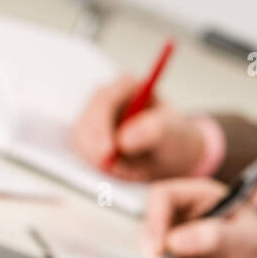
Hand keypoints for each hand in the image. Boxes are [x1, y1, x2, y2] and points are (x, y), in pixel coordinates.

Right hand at [73, 75, 205, 180]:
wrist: (172, 155)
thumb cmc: (175, 138)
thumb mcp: (174, 133)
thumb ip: (154, 131)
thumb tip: (125, 140)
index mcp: (127, 86)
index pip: (104, 100)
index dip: (101, 125)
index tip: (107, 151)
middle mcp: (106, 99)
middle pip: (86, 120)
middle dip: (94, 147)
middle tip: (108, 168)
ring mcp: (94, 120)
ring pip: (81, 140)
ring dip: (96, 158)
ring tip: (123, 171)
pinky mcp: (89, 140)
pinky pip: (83, 154)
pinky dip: (96, 165)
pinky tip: (115, 171)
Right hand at [142, 177, 256, 257]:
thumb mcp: (250, 242)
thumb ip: (215, 237)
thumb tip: (175, 241)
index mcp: (204, 197)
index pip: (162, 197)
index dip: (154, 220)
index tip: (159, 247)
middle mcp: (192, 217)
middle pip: (153, 227)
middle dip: (159, 251)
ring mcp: (189, 244)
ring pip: (159, 254)